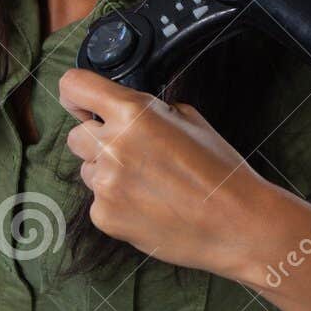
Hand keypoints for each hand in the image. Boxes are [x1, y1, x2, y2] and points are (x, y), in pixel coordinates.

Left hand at [57, 67, 270, 278]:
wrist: (236, 224)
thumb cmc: (220, 172)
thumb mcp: (190, 120)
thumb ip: (150, 110)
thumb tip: (127, 111)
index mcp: (132, 114)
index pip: (74, 86)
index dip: (76, 94)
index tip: (81, 104)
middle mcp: (112, 146)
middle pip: (76, 135)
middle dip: (98, 139)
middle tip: (132, 153)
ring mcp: (105, 185)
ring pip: (87, 169)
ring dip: (107, 172)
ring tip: (149, 185)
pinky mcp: (105, 216)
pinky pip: (99, 201)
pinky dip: (117, 203)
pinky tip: (149, 207)